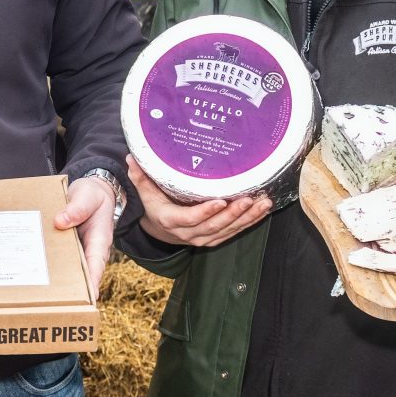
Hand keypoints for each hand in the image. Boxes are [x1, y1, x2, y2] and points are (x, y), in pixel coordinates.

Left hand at [54, 175, 117, 298]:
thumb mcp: (87, 196)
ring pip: (71, 271)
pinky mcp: (68, 249)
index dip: (93, 280)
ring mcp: (78, 251)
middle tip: (63, 307)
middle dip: (76, 291)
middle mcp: (90, 250)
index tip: (90, 296)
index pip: (97, 263)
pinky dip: (51, 268)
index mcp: (99, 240)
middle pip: (83, 275)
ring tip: (45, 300)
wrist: (89, 191)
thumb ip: (77, 208)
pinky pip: (60, 261)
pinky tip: (35, 276)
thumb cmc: (92, 195)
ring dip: (61, 283)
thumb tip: (60, 222)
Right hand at [128, 156, 271, 246]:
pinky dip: (250, 222)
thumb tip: (132, 157)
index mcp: (171, 221)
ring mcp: (203, 238)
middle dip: (233, 213)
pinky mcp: (214, 239)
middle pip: (214, 226)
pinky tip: (262, 211)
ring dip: (247, 218)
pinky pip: (234, 233)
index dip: (206, 212)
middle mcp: (189, 234)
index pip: (190, 218)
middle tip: (249, 199)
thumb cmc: (154, 206)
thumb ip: (140, 177)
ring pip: (228, 231)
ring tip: (263, 203)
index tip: (220, 201)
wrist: (159, 230)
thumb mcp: (145, 193)